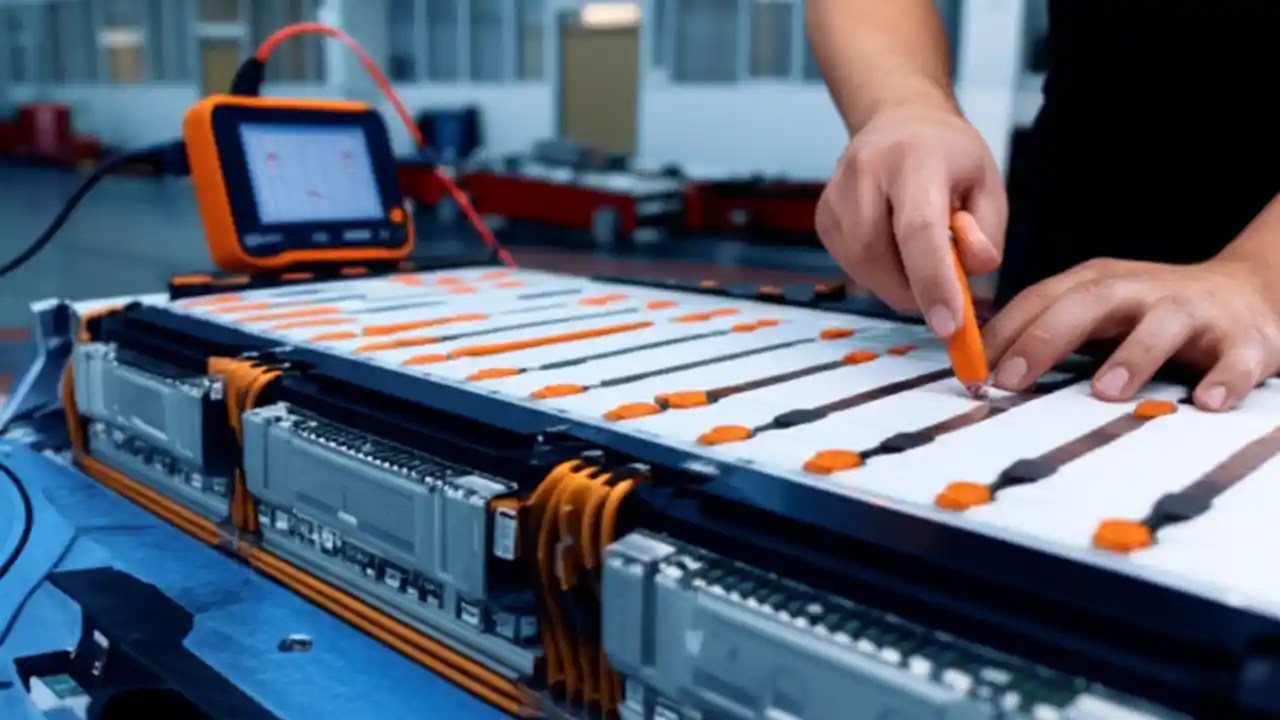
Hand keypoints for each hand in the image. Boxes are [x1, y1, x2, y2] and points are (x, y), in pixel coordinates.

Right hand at [815, 106, 1007, 337]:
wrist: (898, 120)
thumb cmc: (949, 156)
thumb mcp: (988, 184)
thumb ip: (987, 232)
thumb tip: (968, 272)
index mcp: (915, 159)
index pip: (918, 229)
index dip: (933, 281)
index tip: (948, 325)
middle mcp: (865, 171)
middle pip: (878, 255)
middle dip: (912, 290)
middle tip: (940, 294)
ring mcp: (835, 193)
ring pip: (860, 266)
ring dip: (895, 282)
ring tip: (919, 260)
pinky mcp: (822, 215)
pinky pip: (849, 263)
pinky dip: (877, 272)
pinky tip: (894, 250)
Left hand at [983, 258, 1279, 410]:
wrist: (1251, 295)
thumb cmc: (1155, 312)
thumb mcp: (1100, 311)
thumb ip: (1049, 332)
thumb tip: (983, 369)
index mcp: (1100, 283)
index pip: (1042, 299)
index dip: (1004, 331)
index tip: (973, 369)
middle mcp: (1143, 291)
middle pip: (1090, 303)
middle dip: (1047, 338)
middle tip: (1013, 378)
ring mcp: (1193, 312)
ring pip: (1161, 326)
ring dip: (1133, 356)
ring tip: (1105, 391)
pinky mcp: (1243, 340)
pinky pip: (1235, 359)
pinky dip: (1224, 379)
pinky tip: (1207, 402)